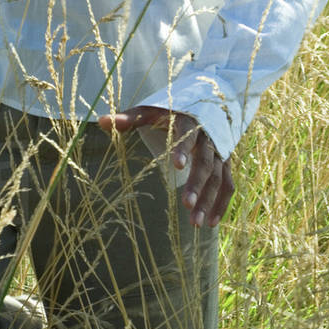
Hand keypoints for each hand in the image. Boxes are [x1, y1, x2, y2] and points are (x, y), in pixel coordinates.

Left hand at [97, 105, 233, 228]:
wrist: (208, 105)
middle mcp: (209, 139)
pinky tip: (211, 223)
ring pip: (218, 178)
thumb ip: (130, 118)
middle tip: (185, 204)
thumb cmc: (173, 111)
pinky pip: (227, 185)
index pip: (188, 136)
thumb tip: (101, 121)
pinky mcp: (225, 164)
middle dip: (196, 184)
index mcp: (190, 123)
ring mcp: (220, 153)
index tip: (176, 165)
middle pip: (205, 163)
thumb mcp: (152, 111)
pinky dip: (221, 204)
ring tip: (195, 223)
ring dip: (208, 200)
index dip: (183, 149)